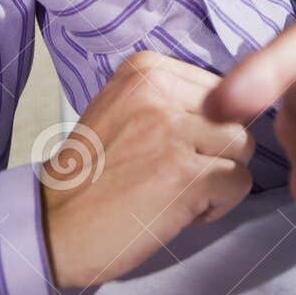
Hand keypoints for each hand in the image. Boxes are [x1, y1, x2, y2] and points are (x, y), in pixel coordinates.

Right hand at [40, 50, 256, 288]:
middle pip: (238, 115)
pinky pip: (239, 182)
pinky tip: (178, 212)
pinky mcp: (184, 174)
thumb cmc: (95, 174)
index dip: (207, 127)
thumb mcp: (127, 109)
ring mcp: (172, 131)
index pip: (223, 89)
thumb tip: (241, 99)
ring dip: (220, 178)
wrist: (52, 226)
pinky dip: (217, 206)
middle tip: (174, 176)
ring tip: (177, 192)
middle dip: (218, 152)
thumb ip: (175, 98)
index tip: (167, 149)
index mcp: (147, 69)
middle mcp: (159, 90)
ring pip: (243, 147)